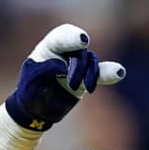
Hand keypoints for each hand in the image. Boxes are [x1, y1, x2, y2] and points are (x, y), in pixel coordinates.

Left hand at [4, 23, 125, 130]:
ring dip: (90, 74)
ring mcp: (77, 65)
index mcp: (49, 48)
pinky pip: (100, 74)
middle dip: (80, 63)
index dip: (72, 37)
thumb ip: (47, 69)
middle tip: (75, 82)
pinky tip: (119, 73)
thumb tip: (66, 67)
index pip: (61, 37)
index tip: (84, 41)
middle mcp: (65, 53)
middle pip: (79, 49)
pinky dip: (109, 73)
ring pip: (90, 61)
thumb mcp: (31, 81)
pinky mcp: (85, 80)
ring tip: (84, 88)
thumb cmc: (28, 93)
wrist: (35, 112)